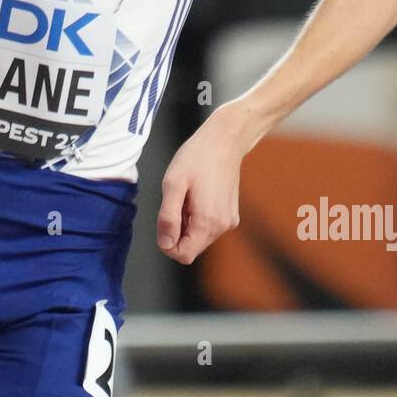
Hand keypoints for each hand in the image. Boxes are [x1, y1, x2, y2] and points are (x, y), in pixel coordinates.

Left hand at [156, 108, 250, 264]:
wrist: (225, 140)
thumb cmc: (197, 158)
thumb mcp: (173, 185)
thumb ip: (168, 218)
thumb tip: (166, 244)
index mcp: (207, 222)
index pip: (183, 255)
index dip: (167, 243)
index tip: (165, 219)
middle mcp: (222, 226)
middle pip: (191, 247)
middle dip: (178, 231)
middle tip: (177, 202)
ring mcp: (229, 221)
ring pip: (199, 238)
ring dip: (187, 224)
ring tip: (188, 196)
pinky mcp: (231, 214)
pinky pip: (209, 227)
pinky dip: (198, 217)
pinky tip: (198, 195)